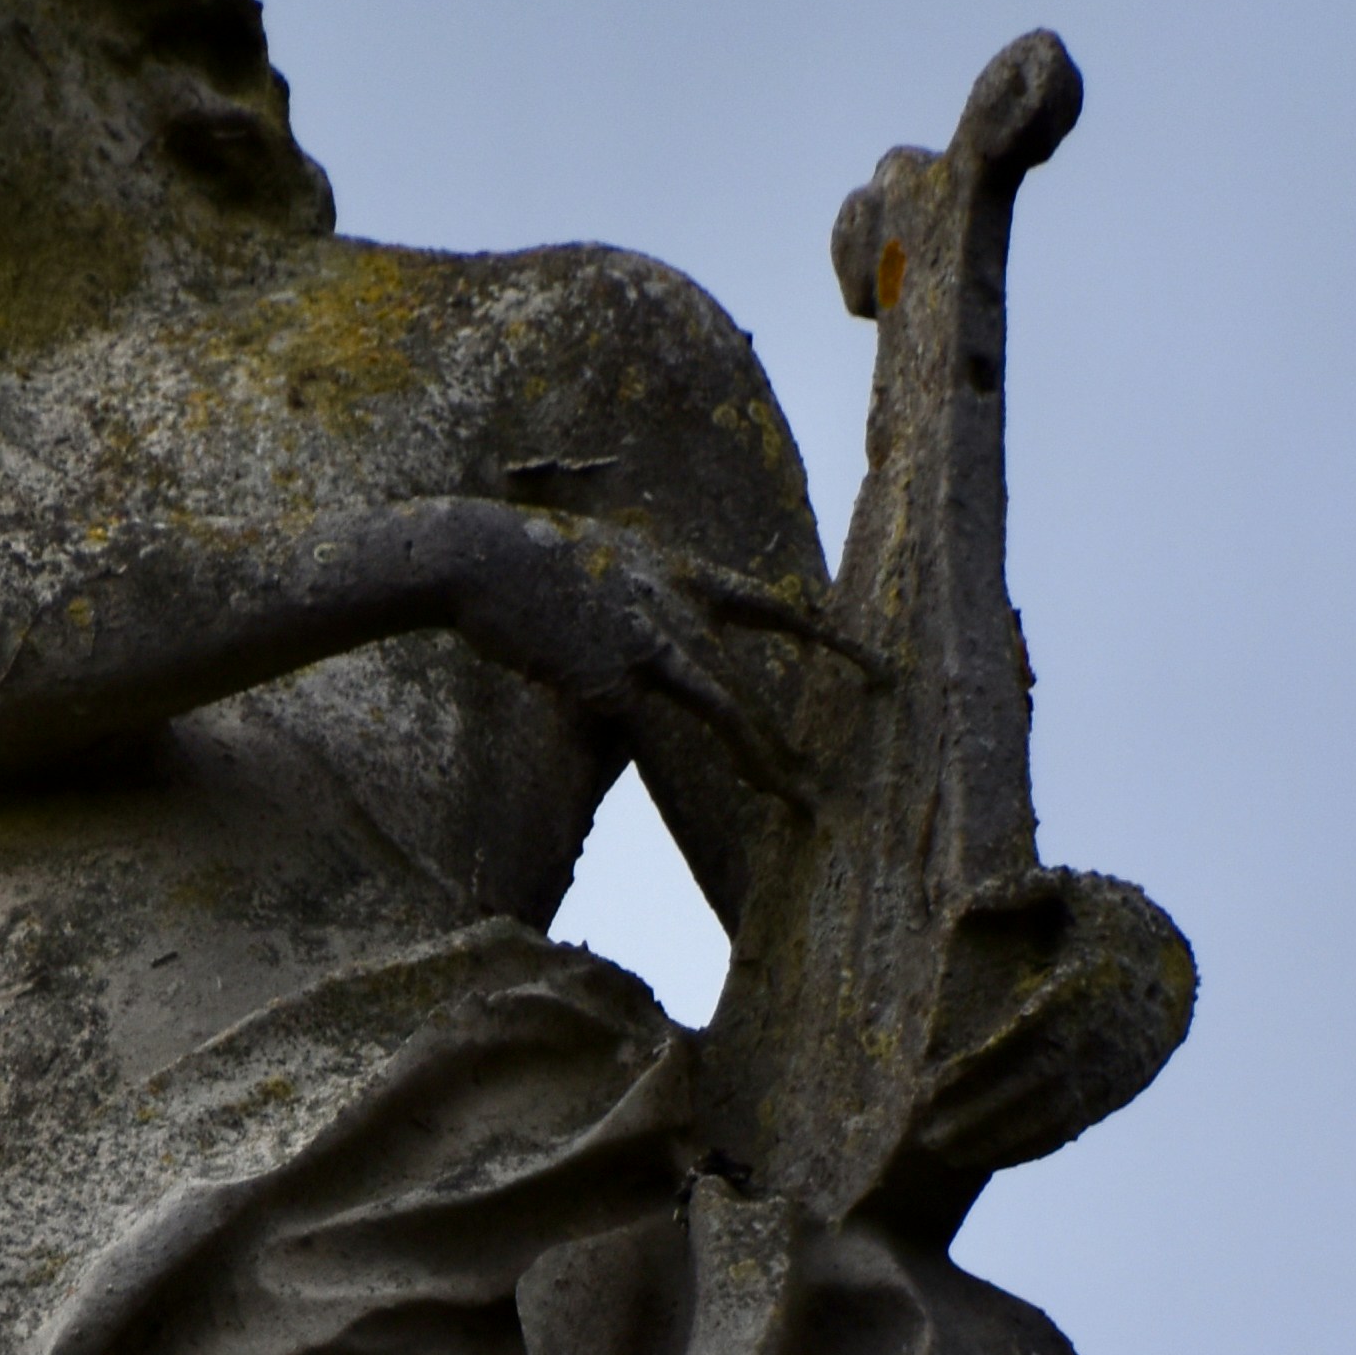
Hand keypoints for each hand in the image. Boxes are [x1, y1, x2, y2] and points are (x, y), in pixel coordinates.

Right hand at [417, 502, 829, 795]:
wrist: (480, 554)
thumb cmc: (532, 564)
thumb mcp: (609, 563)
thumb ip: (647, 600)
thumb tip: (662, 654)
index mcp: (682, 573)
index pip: (771, 604)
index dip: (827, 635)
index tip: (876, 663)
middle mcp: (679, 604)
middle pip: (754, 674)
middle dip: (796, 730)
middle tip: (837, 775)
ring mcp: (649, 640)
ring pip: (726, 706)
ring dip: (764, 758)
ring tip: (798, 801)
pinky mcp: (612, 676)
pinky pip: (652, 726)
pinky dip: (667, 753)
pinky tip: (685, 768)